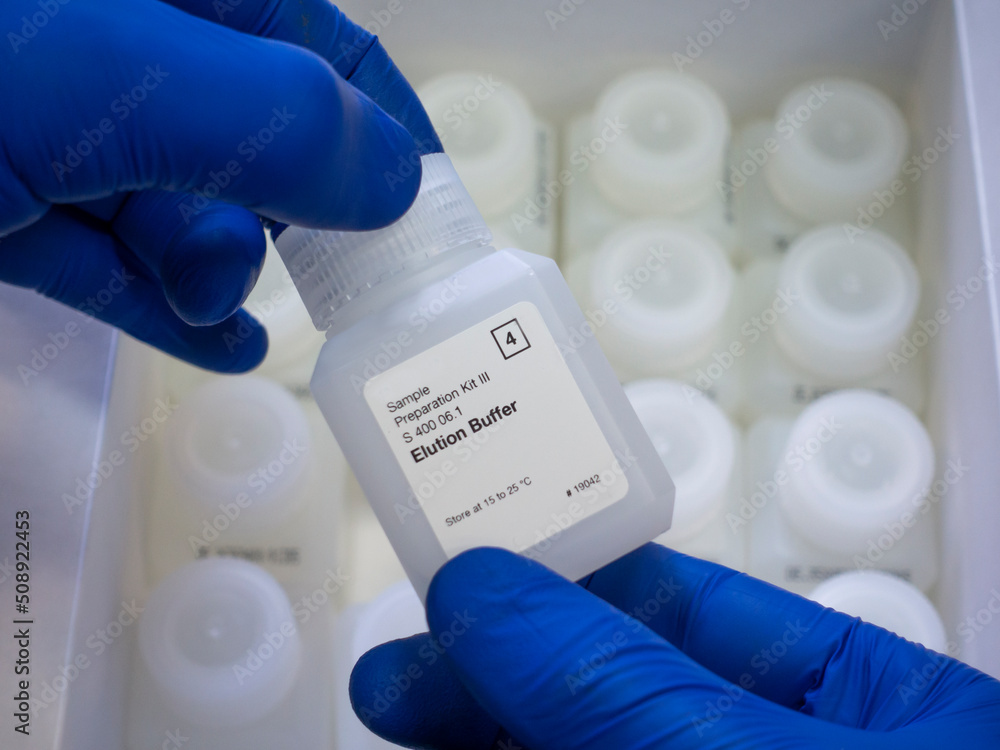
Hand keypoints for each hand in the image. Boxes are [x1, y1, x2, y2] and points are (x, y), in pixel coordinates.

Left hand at [0, 0, 439, 371]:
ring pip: (180, 210)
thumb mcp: (122, 73)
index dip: (382, 119)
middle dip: (296, 214)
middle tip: (343, 278)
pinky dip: (167, 310)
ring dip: (217, 271)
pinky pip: (111, 266)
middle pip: (256, 138)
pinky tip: (220, 344)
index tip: (430, 202)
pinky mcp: (10, 216)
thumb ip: (276, 121)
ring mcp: (59, 138)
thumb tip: (395, 179)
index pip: (315, 43)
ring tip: (214, 306)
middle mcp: (122, 58)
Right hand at [351, 545, 999, 748]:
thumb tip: (486, 588)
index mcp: (875, 714)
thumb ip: (626, 685)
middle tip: (398, 672)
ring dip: (486, 741)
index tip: (468, 567)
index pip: (693, 613)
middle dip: (498, 680)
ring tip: (397, 719)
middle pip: (620, 699)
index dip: (569, 578)